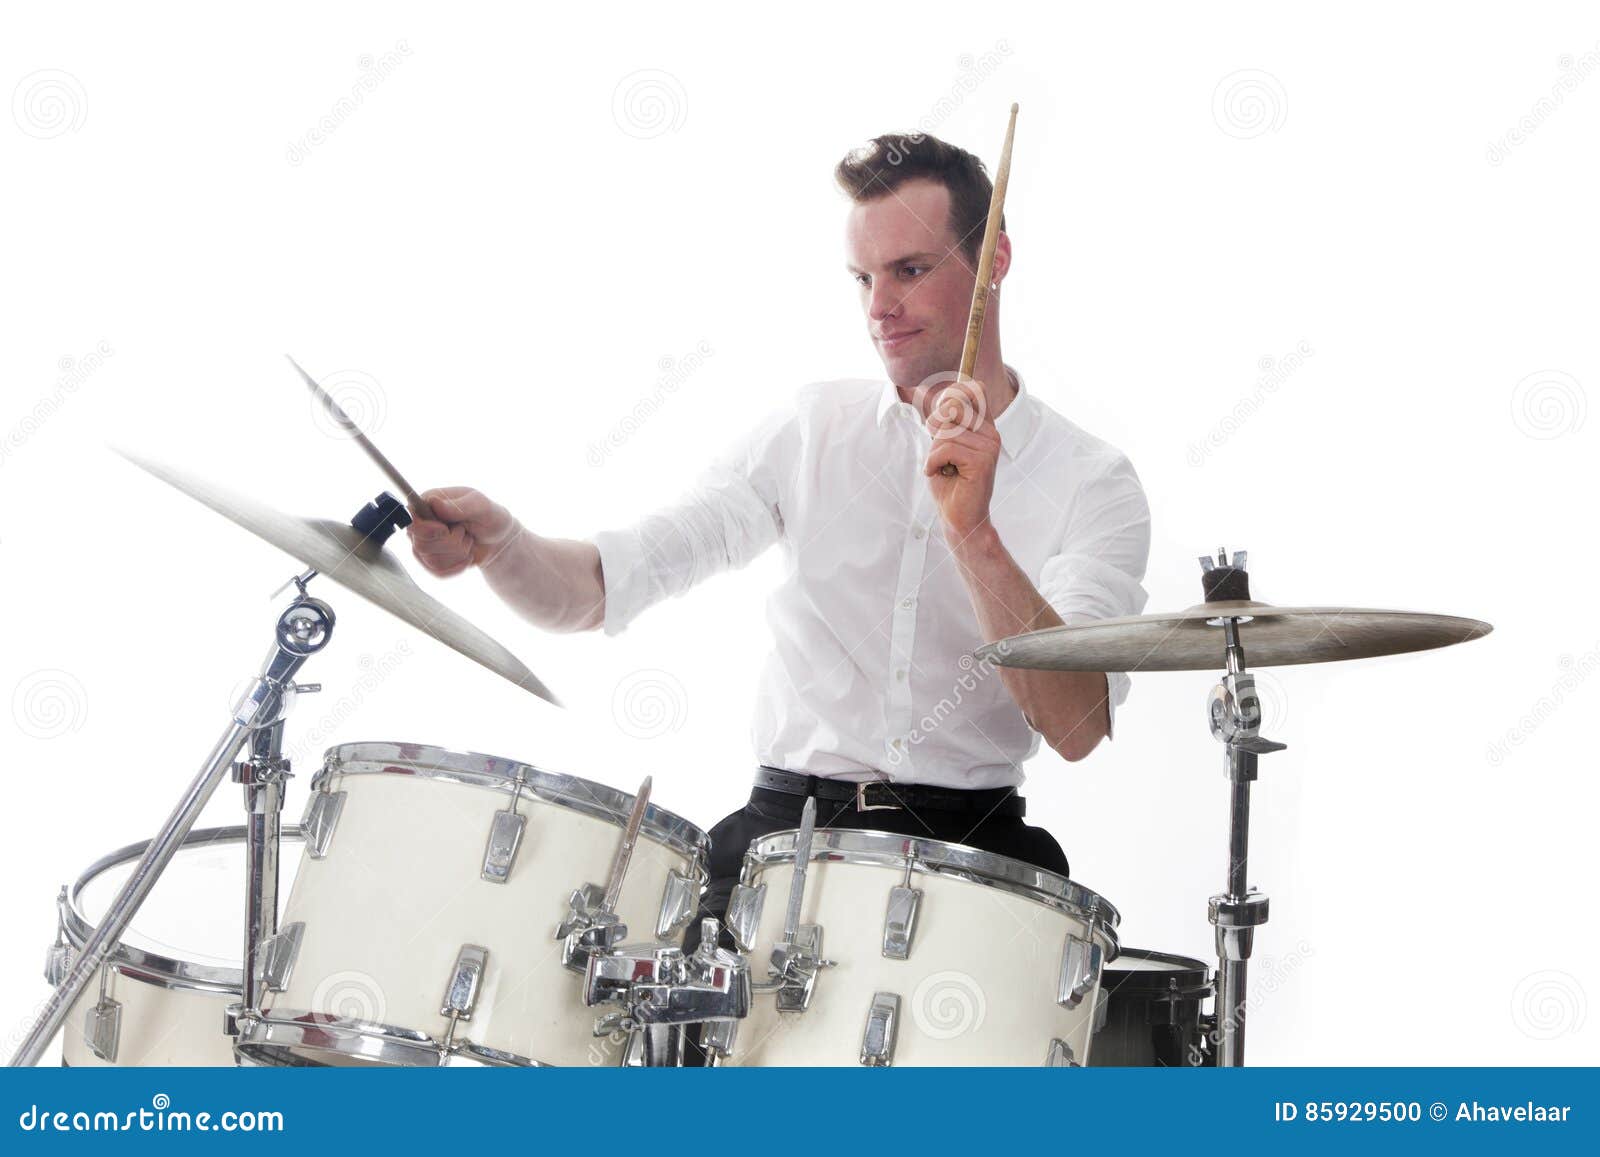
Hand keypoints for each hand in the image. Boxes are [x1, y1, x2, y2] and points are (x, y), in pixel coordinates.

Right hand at [406, 486, 521, 576]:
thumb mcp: (481, 506)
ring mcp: (424, 544)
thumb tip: (434, 502)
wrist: (498, 539)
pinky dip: (457, 566)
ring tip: (468, 542)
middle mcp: (421, 523)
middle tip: (465, 533)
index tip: (444, 529)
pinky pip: (437, 572)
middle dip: (451, 543)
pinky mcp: (431, 562)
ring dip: (458, 553)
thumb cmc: (489, 516)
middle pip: (420, 544)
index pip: (410, 518)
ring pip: (431, 560)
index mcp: (428, 502)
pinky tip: (466, 557)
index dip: (426, 529)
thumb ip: (459, 505)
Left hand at [923, 377, 999, 543]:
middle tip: (938, 452)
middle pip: (952, 405)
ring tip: (942, 468)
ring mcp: (989, 447)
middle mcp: (991, 434)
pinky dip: (933, 463)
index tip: (939, 422)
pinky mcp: (982, 461)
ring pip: (945, 431)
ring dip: (934, 453)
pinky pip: (945, 449)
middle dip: (935, 428)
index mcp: (984, 427)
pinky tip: (938, 474)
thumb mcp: (943, 447)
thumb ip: (945, 423)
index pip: (973, 389)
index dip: (952, 395)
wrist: (959, 518)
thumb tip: (943, 401)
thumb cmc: (949, 484)